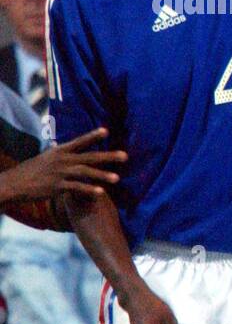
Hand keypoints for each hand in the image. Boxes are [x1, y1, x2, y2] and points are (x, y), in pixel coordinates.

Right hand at [0, 128, 125, 201]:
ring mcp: (60, 173)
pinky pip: (76, 188)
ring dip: (102, 175)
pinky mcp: (57, 187)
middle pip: (89, 156)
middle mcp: (62, 160)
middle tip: (125, 156)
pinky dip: (89, 190)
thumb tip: (62, 148)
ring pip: (85, 172)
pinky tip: (101, 192)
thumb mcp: (45, 158)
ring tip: (117, 178)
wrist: (14, 184)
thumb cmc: (31, 171)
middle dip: (108, 156)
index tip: (106, 131)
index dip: (93, 136)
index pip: (79, 141)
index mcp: (59, 151)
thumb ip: (58, 154)